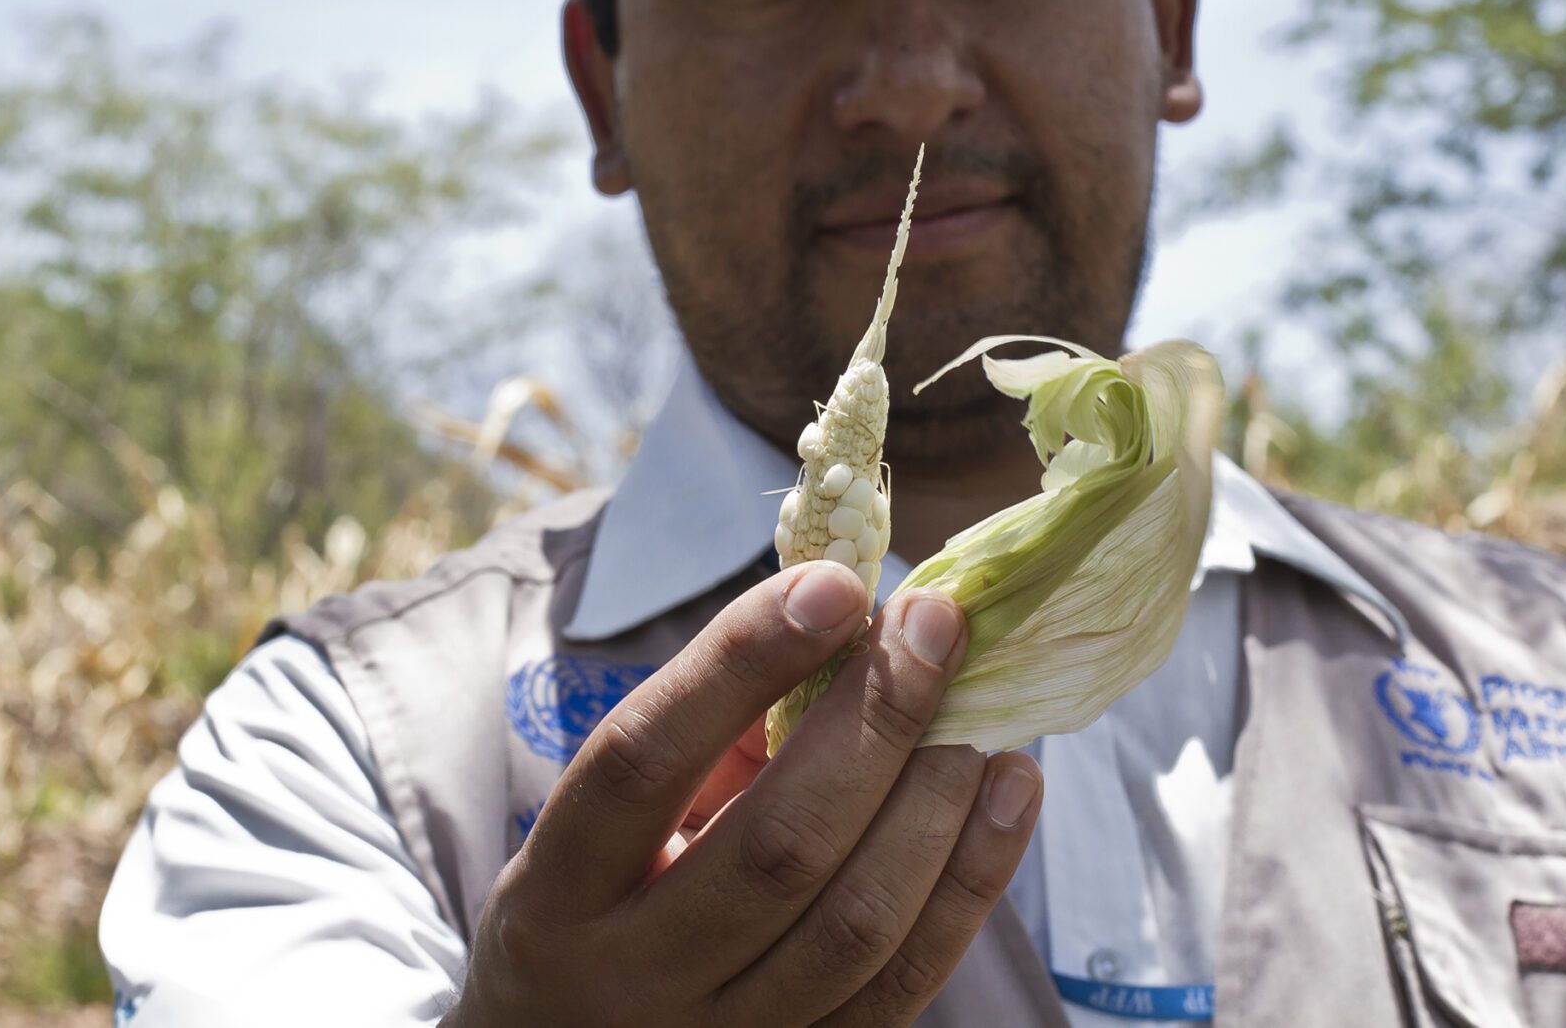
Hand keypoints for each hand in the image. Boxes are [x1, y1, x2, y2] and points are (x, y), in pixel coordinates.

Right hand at [443, 561, 1042, 1027]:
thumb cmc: (600, 909)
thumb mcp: (609, 828)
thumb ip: (708, 735)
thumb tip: (843, 628)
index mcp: (556, 892)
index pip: (642, 761)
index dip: (738, 664)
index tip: (832, 583)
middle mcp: (630, 982)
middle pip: (776, 848)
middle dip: (875, 721)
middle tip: (936, 623)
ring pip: (857, 924)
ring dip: (937, 798)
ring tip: (979, 706)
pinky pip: (908, 981)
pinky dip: (974, 876)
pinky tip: (1009, 787)